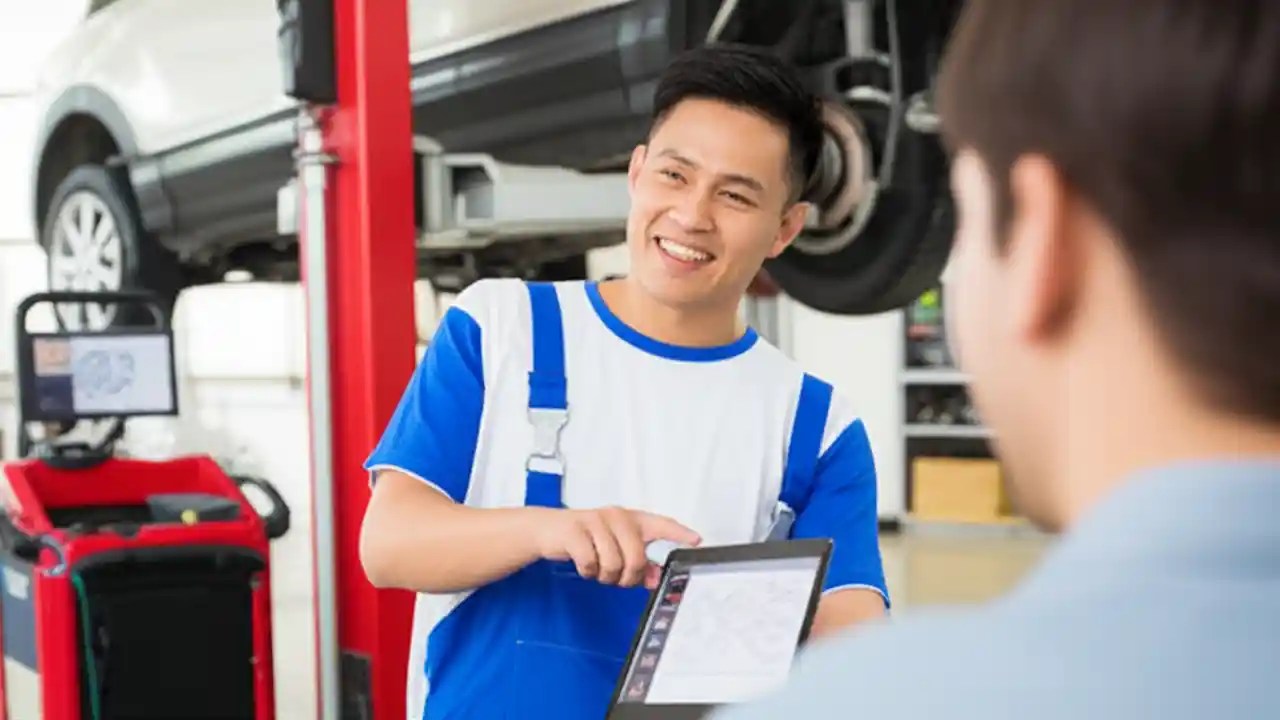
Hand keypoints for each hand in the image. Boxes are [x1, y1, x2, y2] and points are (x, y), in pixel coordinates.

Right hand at [535, 506, 700, 587]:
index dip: (679, 533)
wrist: (547, 530)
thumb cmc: (585, 538)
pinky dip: (587, 571)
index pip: (660, 524)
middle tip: (617, 578)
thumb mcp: (613, 548)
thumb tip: (655, 578)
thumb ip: (637, 562)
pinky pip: (590, 563)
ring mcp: (595, 522)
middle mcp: (615, 516)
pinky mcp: (575, 531)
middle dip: (628, 576)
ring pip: (613, 564)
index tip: (696, 540)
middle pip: (636, 557)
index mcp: (630, 519)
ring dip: (605, 576)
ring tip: (597, 569)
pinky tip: (583, 565)